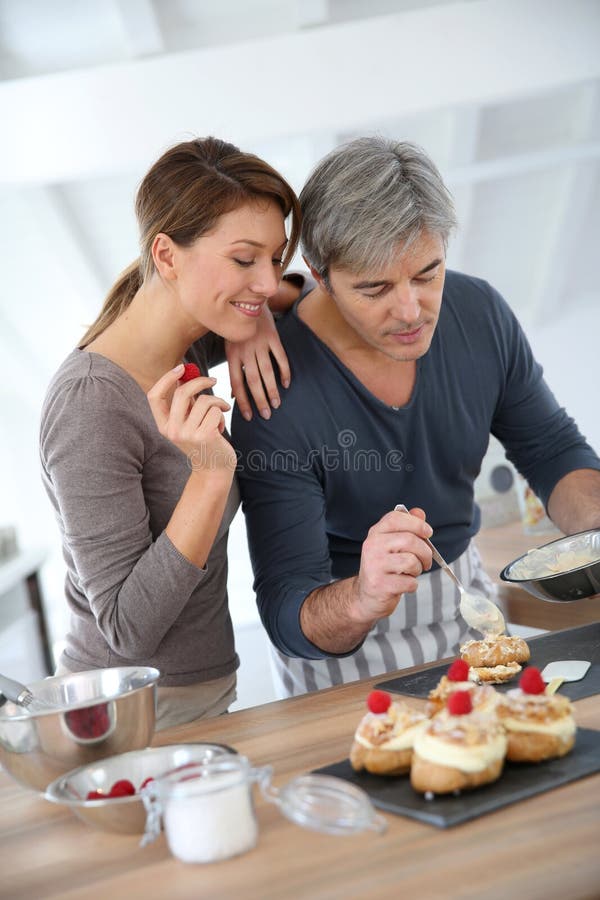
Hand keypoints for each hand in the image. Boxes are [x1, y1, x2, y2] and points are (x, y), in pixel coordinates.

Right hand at [147, 365, 235, 472]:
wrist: (214, 469)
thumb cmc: (203, 441)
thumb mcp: (189, 422)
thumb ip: (186, 403)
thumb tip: (185, 374)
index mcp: (163, 426)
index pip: (154, 397)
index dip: (165, 379)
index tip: (181, 367)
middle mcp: (172, 431)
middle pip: (182, 393)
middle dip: (200, 381)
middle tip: (213, 379)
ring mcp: (188, 434)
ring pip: (204, 401)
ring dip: (217, 402)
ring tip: (220, 413)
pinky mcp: (205, 436)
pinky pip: (215, 411)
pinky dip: (222, 414)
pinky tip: (220, 427)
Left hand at [225, 305, 290, 420]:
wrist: (248, 301)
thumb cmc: (237, 330)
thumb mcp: (230, 347)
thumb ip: (234, 370)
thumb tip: (234, 395)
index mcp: (232, 355)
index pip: (236, 383)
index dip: (242, 401)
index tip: (249, 416)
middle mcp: (245, 350)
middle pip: (253, 380)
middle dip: (260, 399)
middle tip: (266, 415)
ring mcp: (260, 343)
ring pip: (267, 371)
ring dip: (272, 389)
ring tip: (277, 403)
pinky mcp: (273, 337)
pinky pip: (280, 357)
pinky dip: (284, 371)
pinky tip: (286, 384)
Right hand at [352, 507, 433, 625]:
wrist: (366, 596)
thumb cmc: (385, 568)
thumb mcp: (393, 545)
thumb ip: (407, 528)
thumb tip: (419, 512)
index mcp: (375, 533)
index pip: (396, 518)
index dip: (416, 523)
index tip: (428, 533)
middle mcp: (372, 546)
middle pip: (410, 540)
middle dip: (425, 552)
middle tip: (426, 561)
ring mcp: (374, 566)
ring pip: (411, 561)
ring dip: (418, 569)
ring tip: (411, 573)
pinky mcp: (380, 585)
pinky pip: (409, 582)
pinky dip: (412, 585)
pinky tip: (404, 585)